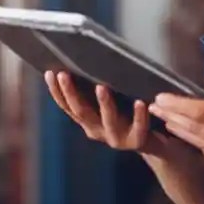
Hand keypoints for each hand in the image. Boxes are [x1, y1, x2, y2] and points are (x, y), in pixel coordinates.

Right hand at [43, 70, 176, 157]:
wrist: (154, 143)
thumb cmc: (129, 114)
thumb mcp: (111, 102)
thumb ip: (97, 88)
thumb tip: (87, 60)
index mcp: (87, 121)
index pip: (67, 106)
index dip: (57, 91)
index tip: (50, 72)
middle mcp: (97, 131)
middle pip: (81, 112)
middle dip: (71, 92)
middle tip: (64, 74)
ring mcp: (116, 138)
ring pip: (107, 120)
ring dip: (104, 103)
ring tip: (101, 86)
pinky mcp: (137, 141)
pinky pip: (138, 127)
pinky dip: (138, 115)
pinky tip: (140, 102)